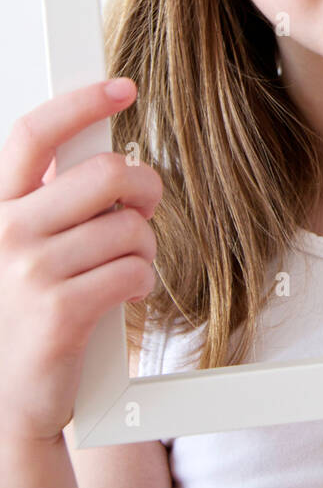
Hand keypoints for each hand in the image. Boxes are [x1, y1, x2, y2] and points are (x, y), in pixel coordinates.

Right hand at [0, 80, 162, 444]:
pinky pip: (134, 271)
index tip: (122, 87)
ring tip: (120, 271)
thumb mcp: (30, 247)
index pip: (34, 133)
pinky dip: (142, 284)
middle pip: (106, 173)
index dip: (81, 102)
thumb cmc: (30, 313)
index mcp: (0, 207)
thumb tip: (110, 158)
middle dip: (143, 188)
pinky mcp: (59, 311)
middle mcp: (5, 231)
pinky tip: (121, 298)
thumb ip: (57, 201)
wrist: (9, 400)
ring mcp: (28, 272)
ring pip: (130, 227)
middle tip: (143, 212)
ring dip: (143, 250)